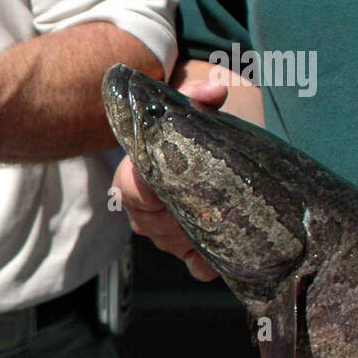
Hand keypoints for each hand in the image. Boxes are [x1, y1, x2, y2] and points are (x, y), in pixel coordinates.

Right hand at [113, 80, 226, 280]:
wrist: (209, 146)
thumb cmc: (194, 127)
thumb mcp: (192, 109)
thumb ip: (197, 97)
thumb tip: (214, 91)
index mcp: (133, 173)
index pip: (128, 187)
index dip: (148, 190)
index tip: (170, 184)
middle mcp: (141, 209)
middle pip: (153, 222)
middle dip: (182, 213)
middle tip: (214, 199)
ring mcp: (163, 234)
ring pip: (174, 244)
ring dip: (200, 234)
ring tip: (227, 218)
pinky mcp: (187, 251)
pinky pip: (196, 266)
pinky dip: (212, 260)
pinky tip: (230, 249)